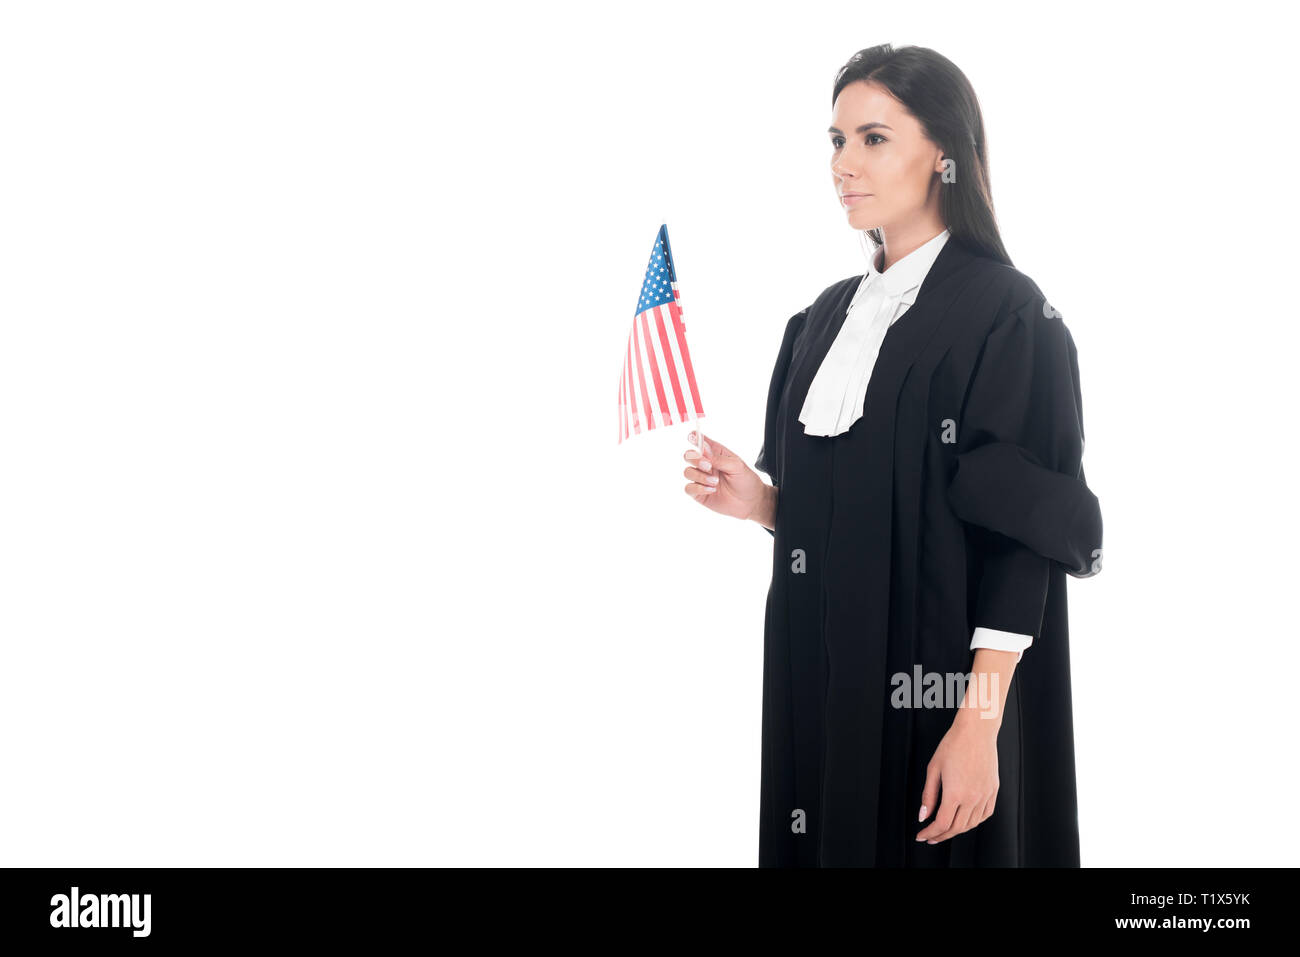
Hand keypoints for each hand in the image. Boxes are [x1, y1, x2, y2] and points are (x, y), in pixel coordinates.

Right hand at [682, 431, 767, 521]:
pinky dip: (698, 489)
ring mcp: (701, 479)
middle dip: (695, 460)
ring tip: (715, 482)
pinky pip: (688, 488)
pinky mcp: (699, 493)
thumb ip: (719, 458)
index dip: (693, 437)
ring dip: (700, 476)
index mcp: (715, 453)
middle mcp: (706, 464)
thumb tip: (703, 450)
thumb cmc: (746, 481)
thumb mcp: (736, 466)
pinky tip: (711, 490)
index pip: (700, 442)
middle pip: (689, 456)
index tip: (691, 437)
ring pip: (687, 472)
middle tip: (708, 466)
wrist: (751, 502)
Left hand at [914, 713, 999, 844]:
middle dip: (941, 835)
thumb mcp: (933, 769)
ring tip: (945, 830)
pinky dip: (974, 822)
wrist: (976, 731)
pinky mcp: (993, 790)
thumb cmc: (953, 745)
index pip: (942, 823)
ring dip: (957, 830)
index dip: (930, 833)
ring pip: (972, 824)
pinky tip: (966, 820)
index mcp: (955, 793)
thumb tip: (923, 816)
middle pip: (956, 827)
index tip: (921, 836)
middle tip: (931, 837)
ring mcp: (985, 795)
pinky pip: (985, 814)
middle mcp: (972, 797)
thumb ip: (928, 795)